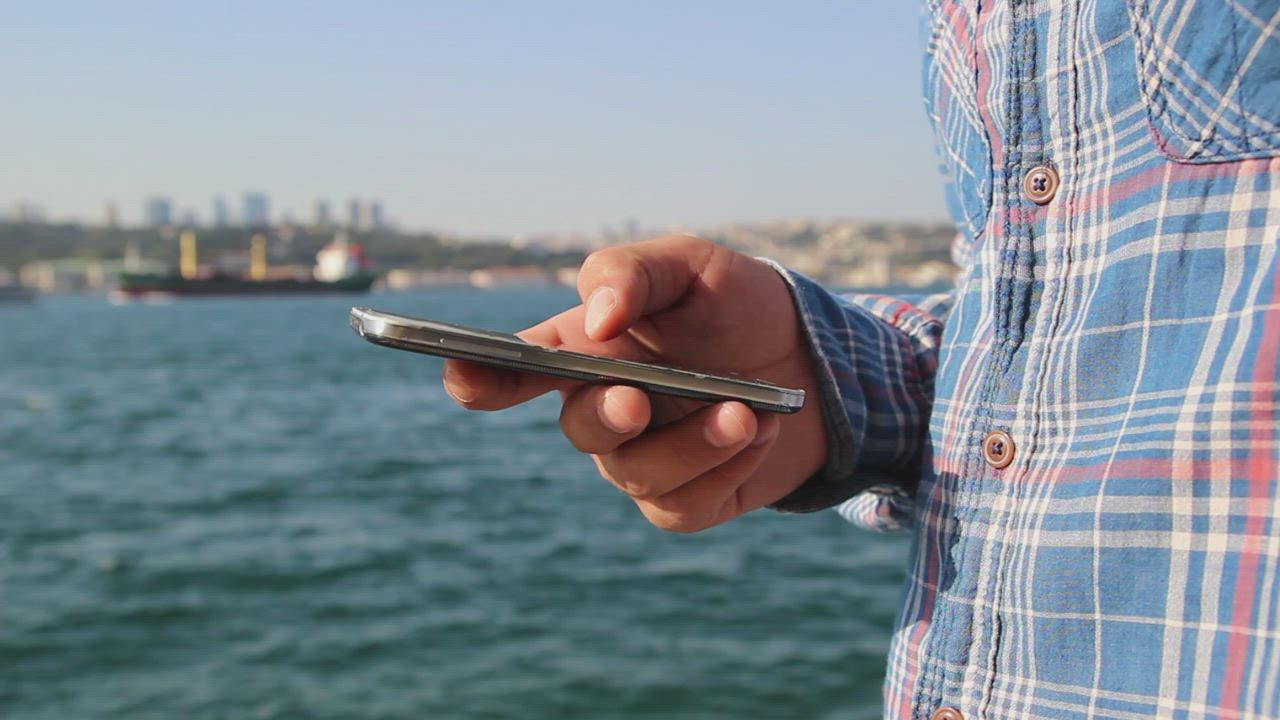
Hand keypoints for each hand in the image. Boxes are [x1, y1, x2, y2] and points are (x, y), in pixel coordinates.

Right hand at [443, 235, 828, 530]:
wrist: (813, 357)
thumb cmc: (735, 305)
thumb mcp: (692, 264)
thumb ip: (634, 272)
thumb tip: (599, 319)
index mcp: (584, 350)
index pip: (512, 369)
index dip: (477, 375)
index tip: (462, 375)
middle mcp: (601, 409)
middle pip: (579, 430)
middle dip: (606, 417)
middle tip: (638, 400)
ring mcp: (639, 462)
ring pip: (636, 475)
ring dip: (693, 444)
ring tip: (747, 412)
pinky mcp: (683, 500)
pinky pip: (683, 504)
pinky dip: (725, 467)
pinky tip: (759, 431)